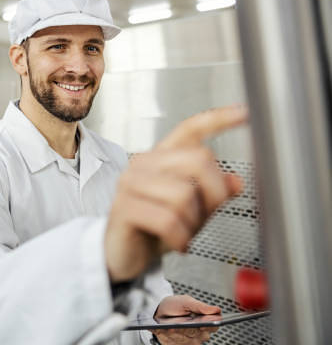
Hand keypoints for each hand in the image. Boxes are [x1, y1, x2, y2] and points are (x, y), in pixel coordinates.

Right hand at [104, 106, 246, 281]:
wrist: (122, 254)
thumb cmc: (154, 230)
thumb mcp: (191, 210)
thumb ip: (212, 193)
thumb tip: (235, 182)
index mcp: (161, 158)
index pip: (190, 129)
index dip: (218, 119)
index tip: (245, 112)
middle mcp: (144, 164)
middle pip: (198, 160)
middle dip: (213, 194)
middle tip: (204, 216)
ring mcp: (131, 183)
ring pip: (184, 194)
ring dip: (192, 223)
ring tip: (183, 232)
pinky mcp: (124, 207)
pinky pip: (168, 220)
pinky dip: (180, 238)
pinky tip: (177, 242)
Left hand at [151, 295, 220, 344]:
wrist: (157, 311)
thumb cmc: (174, 305)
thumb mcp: (186, 302)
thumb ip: (200, 306)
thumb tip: (217, 309)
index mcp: (204, 321)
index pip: (214, 326)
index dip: (209, 326)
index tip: (202, 324)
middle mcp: (199, 333)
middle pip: (200, 335)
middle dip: (189, 330)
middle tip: (181, 325)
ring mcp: (189, 341)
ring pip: (187, 340)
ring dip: (178, 334)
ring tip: (170, 328)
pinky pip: (176, 344)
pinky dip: (169, 338)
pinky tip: (165, 332)